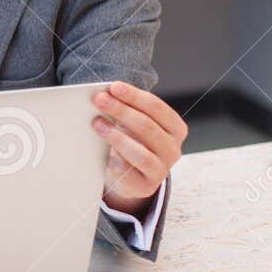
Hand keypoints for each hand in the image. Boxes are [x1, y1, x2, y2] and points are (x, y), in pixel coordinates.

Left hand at [94, 81, 186, 211]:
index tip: (114, 86)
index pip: (157, 108)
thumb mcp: (133, 125)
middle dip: (121, 110)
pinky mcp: (147, 184)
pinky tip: (103, 147)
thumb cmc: (132, 143)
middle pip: (147, 126)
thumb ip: (126, 111)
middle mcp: (173, 148)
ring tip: (96, 122)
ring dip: (116, 134)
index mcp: (175, 128)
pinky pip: (130, 169)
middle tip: (100, 100)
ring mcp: (162, 168)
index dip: (134, 96)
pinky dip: (116, 156)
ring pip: (140, 151)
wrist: (130, 177)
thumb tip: (104, 96)